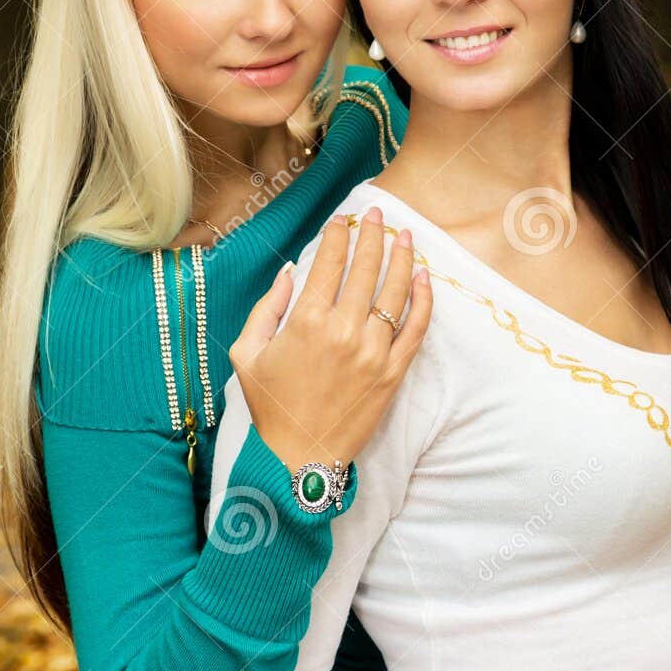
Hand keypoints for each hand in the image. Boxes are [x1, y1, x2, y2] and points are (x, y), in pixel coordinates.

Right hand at [229, 206, 433, 477]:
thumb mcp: (247, 353)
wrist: (300, 457)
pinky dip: (423, 300)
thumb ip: (266, 308)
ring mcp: (373, 352)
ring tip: (404, 236)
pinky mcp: (393, 373)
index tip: (343, 219)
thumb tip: (287, 272)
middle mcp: (344, 331)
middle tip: (376, 214)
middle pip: (365, 269)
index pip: (329, 263)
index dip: (337, 235)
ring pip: (394, 293)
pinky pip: (416, 329)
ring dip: (401, 258)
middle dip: (372, 235)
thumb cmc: (270, 405)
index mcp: (306, 322)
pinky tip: (423, 277)